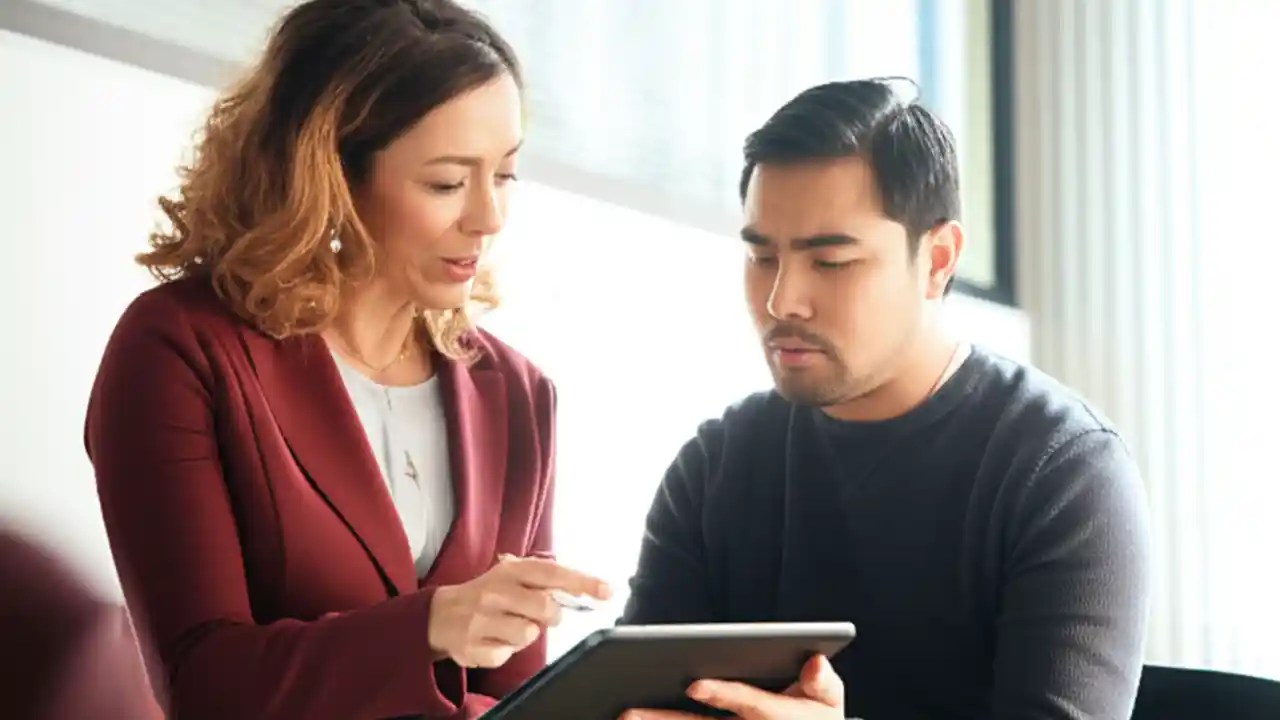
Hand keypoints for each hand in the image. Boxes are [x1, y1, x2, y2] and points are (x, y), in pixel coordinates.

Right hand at [428, 555, 610, 667]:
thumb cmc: (488, 595)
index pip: (553, 573)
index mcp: (510, 571)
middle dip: (550, 616)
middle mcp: (495, 591)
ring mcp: (481, 619)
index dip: (582, 581)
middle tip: (539, 615)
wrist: (440, 614)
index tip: (606, 591)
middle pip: (545, 608)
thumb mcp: (512, 577)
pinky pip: (505, 655)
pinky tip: (494, 640)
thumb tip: (586, 590)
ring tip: (511, 627)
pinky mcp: (472, 646)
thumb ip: (545, 581)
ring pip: (528, 635)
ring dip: (526, 635)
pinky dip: (505, 651)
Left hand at [619, 654, 843, 719]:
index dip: (722, 693)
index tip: (694, 684)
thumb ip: (823, 683)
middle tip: (629, 712)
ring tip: (622, 717)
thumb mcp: (829, 701)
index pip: (746, 703)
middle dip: (663, 719)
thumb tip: (815, 663)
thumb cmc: (817, 715)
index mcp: (773, 715)